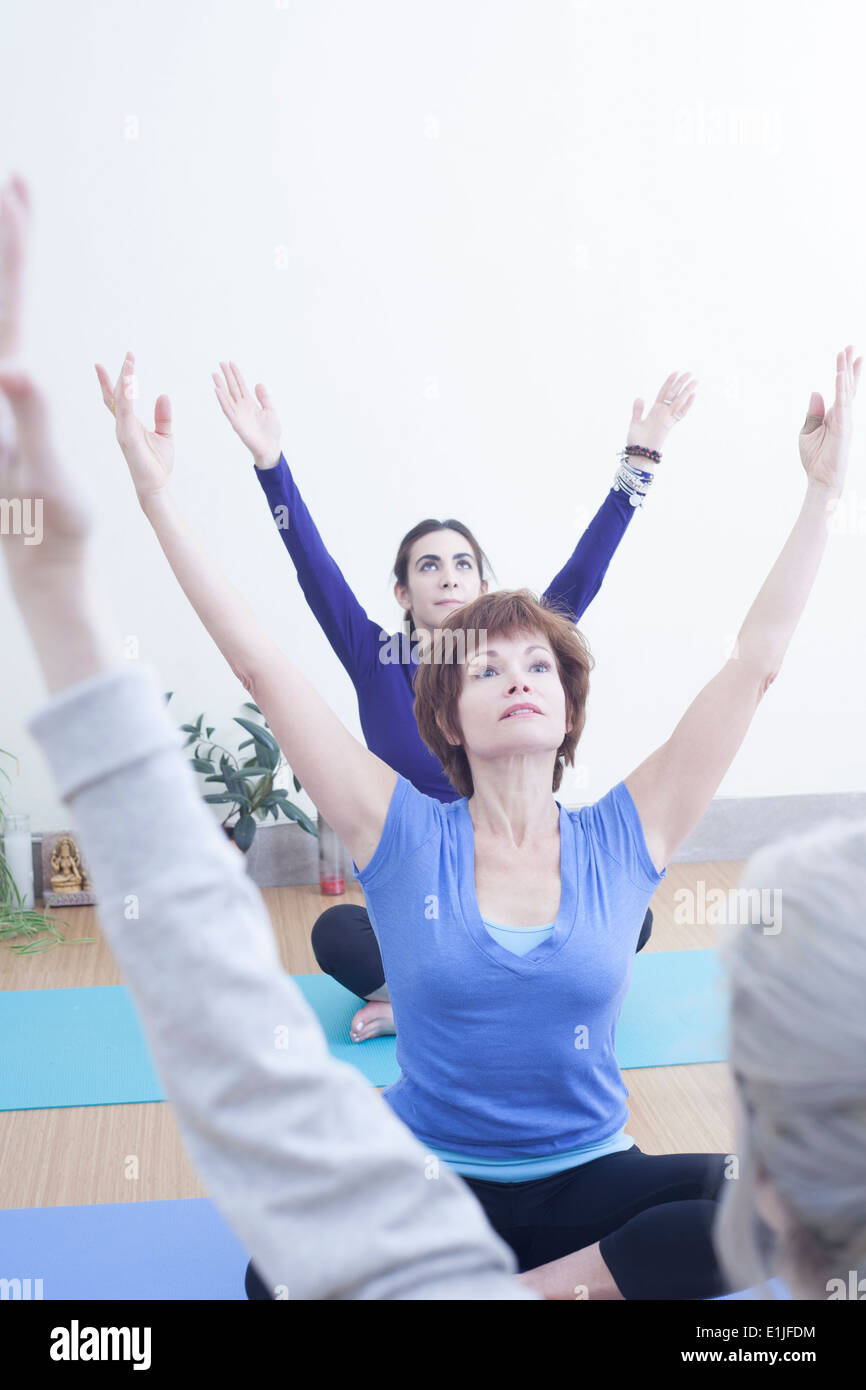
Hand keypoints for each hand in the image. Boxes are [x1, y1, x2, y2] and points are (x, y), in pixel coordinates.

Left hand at [0, 176, 91, 585]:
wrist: (39, 554)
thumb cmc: (44, 519)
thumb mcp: (39, 472)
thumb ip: (28, 418)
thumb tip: (15, 369)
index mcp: (3, 386)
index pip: (7, 303)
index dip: (12, 248)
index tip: (15, 194)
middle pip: (2, 299)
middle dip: (8, 241)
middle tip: (14, 183)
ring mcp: (4, 393)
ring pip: (3, 314)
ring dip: (10, 266)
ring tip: (13, 215)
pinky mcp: (11, 408)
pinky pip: (10, 343)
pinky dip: (14, 305)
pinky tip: (16, 294)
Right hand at [95, 352, 173, 502]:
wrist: (156, 486)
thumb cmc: (158, 464)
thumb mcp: (165, 434)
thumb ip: (163, 415)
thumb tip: (163, 394)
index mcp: (129, 424)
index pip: (118, 398)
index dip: (117, 379)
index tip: (123, 361)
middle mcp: (122, 425)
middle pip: (115, 394)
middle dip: (119, 373)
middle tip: (128, 355)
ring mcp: (122, 430)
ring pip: (119, 399)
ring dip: (124, 380)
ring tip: (130, 362)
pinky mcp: (127, 437)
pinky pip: (125, 412)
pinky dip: (126, 397)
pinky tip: (130, 383)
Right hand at [212, 361, 280, 468]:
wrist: (270, 448)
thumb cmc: (271, 432)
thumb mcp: (270, 410)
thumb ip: (264, 397)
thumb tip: (258, 383)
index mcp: (249, 403)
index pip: (241, 385)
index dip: (236, 374)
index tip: (231, 363)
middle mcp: (241, 407)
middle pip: (232, 388)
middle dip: (227, 376)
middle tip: (221, 363)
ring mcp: (238, 414)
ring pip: (227, 397)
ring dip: (220, 385)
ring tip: (215, 374)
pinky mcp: (236, 423)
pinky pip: (227, 409)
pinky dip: (222, 400)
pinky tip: (217, 390)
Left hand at [627, 371, 697, 454]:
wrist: (639, 453)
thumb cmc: (637, 440)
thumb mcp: (635, 422)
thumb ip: (638, 410)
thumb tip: (639, 397)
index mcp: (655, 410)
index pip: (664, 392)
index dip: (669, 382)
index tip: (675, 373)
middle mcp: (663, 413)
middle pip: (674, 394)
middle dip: (681, 383)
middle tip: (690, 373)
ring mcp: (667, 418)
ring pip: (679, 401)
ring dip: (687, 391)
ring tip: (695, 381)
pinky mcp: (669, 424)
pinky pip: (680, 413)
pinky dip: (687, 405)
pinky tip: (693, 396)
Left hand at [798, 345, 861, 496]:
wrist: (821, 479)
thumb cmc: (815, 459)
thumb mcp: (809, 432)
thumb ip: (813, 413)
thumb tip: (816, 392)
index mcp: (834, 415)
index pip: (843, 390)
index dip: (846, 372)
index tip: (848, 355)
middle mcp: (842, 414)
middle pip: (847, 385)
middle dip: (849, 365)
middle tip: (851, 346)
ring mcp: (845, 419)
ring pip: (846, 390)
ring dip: (846, 370)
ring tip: (846, 352)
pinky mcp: (843, 427)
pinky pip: (842, 403)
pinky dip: (841, 388)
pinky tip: (840, 374)